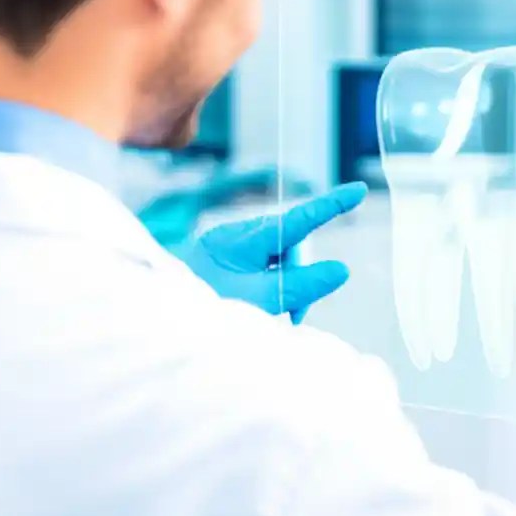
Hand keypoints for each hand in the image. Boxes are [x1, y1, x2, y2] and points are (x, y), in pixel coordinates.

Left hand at [176, 182, 367, 323]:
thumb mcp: (260, 302)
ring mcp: (231, 250)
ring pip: (281, 262)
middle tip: (293, 315)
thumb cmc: (203, 310)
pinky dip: (274, 290)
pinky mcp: (228, 262)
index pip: (296, 219)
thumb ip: (303, 286)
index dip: (331, 206)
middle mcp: (236, 237)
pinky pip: (266, 270)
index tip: (359, 190)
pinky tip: (265, 311)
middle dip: (300, 279)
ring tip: (275, 319)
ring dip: (287, 289)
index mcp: (240, 240)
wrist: (156, 325)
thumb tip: (342, 268)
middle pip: (291, 248)